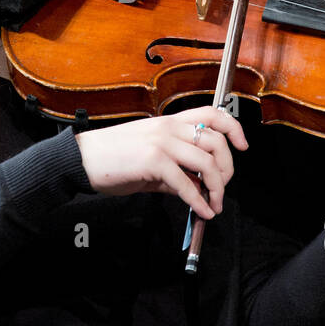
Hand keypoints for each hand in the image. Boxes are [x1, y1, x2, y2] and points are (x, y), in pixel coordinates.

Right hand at [74, 105, 247, 218]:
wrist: (81, 160)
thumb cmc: (112, 158)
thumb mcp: (150, 158)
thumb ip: (176, 169)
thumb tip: (198, 187)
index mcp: (169, 122)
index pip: (212, 114)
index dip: (234, 128)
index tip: (242, 146)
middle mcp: (168, 127)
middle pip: (216, 141)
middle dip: (227, 168)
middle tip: (223, 187)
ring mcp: (161, 143)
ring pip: (207, 162)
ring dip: (217, 188)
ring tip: (213, 204)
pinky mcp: (152, 162)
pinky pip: (186, 184)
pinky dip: (199, 201)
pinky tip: (201, 211)